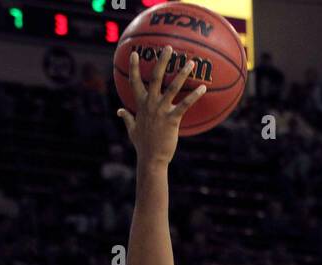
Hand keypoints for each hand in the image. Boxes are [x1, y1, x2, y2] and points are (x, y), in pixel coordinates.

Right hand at [118, 47, 206, 165]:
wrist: (151, 159)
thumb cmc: (143, 145)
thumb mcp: (132, 129)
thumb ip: (126, 118)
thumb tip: (119, 111)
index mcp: (141, 105)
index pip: (135, 82)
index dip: (134, 67)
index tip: (136, 53)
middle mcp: (151, 104)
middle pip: (156, 77)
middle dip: (162, 61)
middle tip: (169, 48)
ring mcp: (161, 111)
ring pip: (173, 87)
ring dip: (182, 73)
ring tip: (191, 62)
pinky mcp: (172, 119)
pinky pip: (185, 104)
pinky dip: (194, 95)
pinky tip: (203, 88)